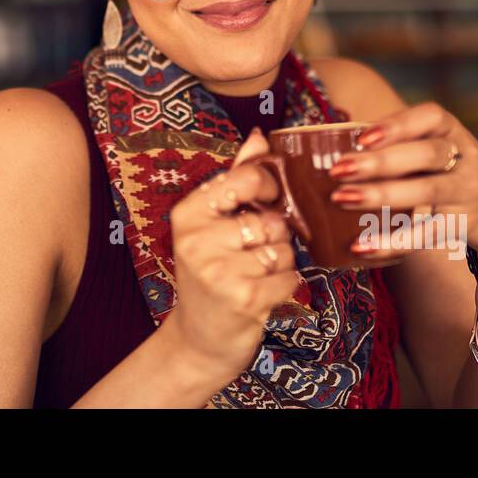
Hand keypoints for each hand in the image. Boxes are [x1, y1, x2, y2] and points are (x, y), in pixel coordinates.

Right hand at [164, 128, 301, 381]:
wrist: (199, 341)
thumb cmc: (213, 274)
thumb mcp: (213, 224)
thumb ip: (237, 178)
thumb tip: (258, 136)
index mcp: (188, 213)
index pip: (246, 178)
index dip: (269, 188)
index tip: (266, 202)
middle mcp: (197, 240)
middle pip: (271, 220)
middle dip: (274, 238)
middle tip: (252, 254)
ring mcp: (218, 271)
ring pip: (283, 249)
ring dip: (280, 264)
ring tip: (255, 275)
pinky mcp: (243, 299)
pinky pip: (290, 277)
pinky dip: (286, 287)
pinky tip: (264, 294)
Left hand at [326, 103, 477, 267]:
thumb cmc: (450, 172)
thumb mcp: (436, 149)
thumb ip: (398, 144)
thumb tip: (329, 145)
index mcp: (452, 131)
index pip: (430, 117)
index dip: (397, 125)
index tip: (361, 137)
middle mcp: (465, 157)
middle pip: (425, 155)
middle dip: (380, 162)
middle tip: (339, 170)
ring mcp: (468, 191)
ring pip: (426, 191)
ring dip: (381, 195)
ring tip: (342, 198)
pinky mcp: (465, 224)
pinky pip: (428, 233)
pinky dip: (394, 240)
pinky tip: (363, 245)